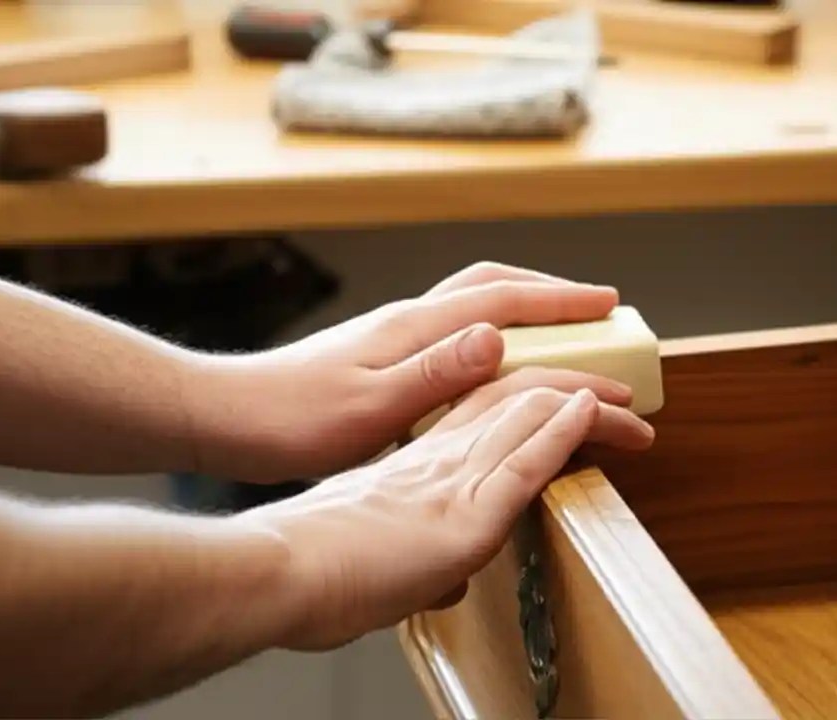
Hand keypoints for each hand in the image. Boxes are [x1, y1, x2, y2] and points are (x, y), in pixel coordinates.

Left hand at [188, 263, 620, 482]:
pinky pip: (456, 328)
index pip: (503, 300)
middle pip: (493, 285)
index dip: (561, 301)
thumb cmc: (290, 420)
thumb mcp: (370, 406)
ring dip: (523, 307)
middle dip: (550, 292)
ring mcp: (394, 333)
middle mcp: (408, 319)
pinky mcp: (382, 353)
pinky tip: (495, 362)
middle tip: (595, 309)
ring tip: (559, 331)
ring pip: (474, 303)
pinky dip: (493, 330)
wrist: (227, 416)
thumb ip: (434, 373)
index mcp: (414, 328)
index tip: (608, 306)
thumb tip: (493, 336)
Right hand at [242, 382, 653, 651]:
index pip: (485, 412)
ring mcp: (451, 482)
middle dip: (577, 390)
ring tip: (632, 408)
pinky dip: (565, 432)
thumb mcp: (374, 560)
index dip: (535, 399)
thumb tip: (447, 585)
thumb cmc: (308, 573)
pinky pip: (524, 462)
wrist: (275, 576)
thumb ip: (417, 563)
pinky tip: (594, 413)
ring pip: (530, 416)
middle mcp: (438, 460)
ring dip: (591, 407)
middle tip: (620, 397)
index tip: (570, 398)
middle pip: (517, 398)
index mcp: (415, 465)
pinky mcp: (463, 517)